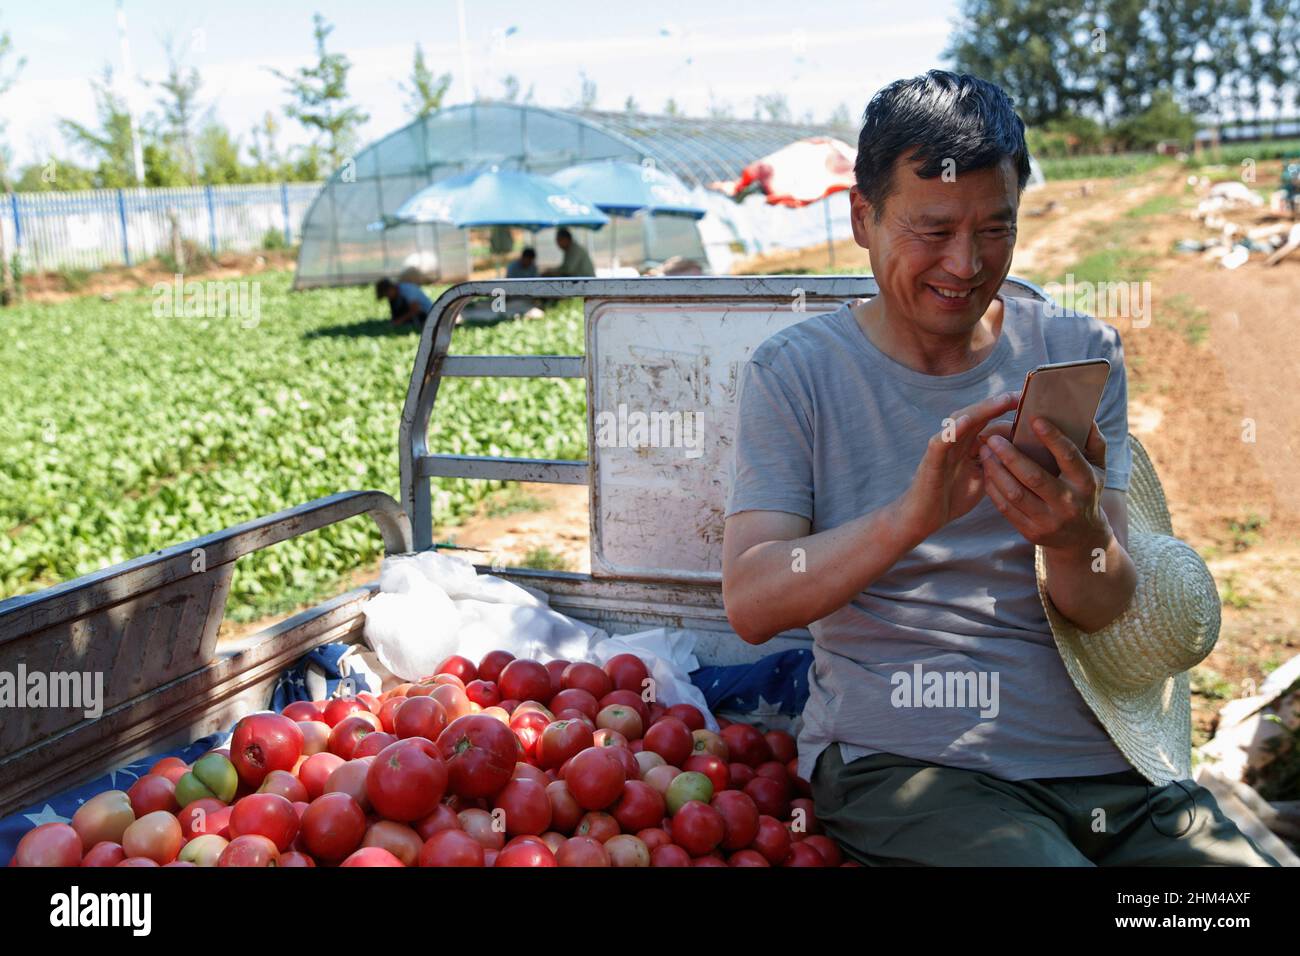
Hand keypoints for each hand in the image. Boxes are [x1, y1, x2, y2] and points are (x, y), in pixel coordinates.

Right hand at [898, 390, 1020, 543]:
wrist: (921, 519)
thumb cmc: (951, 497)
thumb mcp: (982, 477)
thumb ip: (996, 462)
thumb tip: (1024, 453)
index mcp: (968, 445)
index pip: (989, 421)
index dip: (1008, 412)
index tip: (1033, 402)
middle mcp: (955, 442)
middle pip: (978, 415)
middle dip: (1000, 403)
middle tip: (1023, 394)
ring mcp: (942, 450)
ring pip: (961, 422)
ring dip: (982, 409)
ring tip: (1002, 400)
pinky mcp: (930, 462)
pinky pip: (941, 442)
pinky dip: (953, 430)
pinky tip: (967, 420)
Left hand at [978, 417, 1110, 552]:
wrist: (1082, 538)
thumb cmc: (1086, 492)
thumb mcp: (1098, 469)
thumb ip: (1094, 442)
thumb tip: (1085, 417)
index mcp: (1086, 482)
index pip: (1068, 456)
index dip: (1052, 437)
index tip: (1034, 419)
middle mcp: (1068, 503)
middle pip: (1034, 477)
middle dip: (1010, 455)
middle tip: (993, 438)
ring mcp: (1049, 521)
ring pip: (1015, 494)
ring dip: (996, 471)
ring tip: (985, 452)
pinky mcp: (1032, 532)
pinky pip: (1006, 508)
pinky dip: (994, 488)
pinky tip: (987, 471)